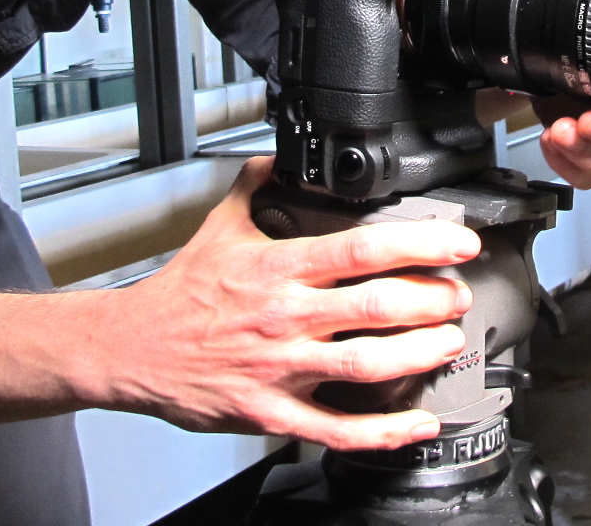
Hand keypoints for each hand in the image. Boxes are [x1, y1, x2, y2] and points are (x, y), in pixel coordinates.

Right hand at [110, 157, 479, 450]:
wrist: (132, 348)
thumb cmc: (179, 294)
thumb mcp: (218, 226)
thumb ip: (256, 186)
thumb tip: (280, 158)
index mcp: (279, 268)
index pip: (362, 248)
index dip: (419, 245)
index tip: (457, 243)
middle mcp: (286, 316)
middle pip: (377, 307)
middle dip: (432, 302)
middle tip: (458, 296)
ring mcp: (282, 367)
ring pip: (367, 365)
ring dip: (419, 354)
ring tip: (448, 343)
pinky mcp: (272, 411)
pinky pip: (337, 428)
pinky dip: (384, 431)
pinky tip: (416, 423)